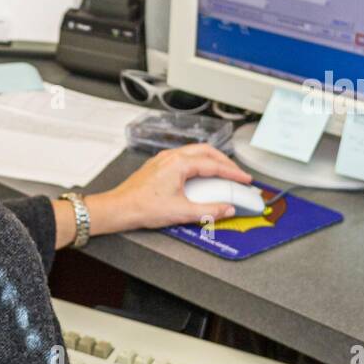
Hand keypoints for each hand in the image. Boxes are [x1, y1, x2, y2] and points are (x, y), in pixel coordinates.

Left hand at [87, 144, 251, 233]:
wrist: (118, 209)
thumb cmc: (142, 208)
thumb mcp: (182, 212)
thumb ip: (209, 210)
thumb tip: (227, 209)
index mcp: (179, 163)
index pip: (214, 165)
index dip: (233, 173)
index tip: (245, 180)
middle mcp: (171, 157)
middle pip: (206, 151)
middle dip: (225, 161)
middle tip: (237, 174)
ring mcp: (163, 160)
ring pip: (194, 152)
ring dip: (211, 160)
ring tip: (222, 172)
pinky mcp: (157, 166)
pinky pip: (183, 157)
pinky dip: (197, 162)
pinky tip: (200, 174)